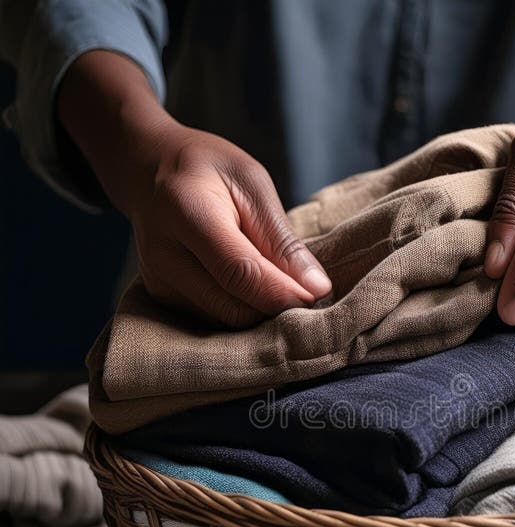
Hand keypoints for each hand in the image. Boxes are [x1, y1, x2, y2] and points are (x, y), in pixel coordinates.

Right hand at [58, 51, 330, 327]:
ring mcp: (158, 282)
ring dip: (262, 312)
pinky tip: (253, 287)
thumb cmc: (206, 170)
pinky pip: (215, 319)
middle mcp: (164, 255)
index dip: (284, 292)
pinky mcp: (162, 299)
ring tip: (280, 283)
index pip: (241, 273)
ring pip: (228, 321)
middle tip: (307, 290)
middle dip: (278, 306)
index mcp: (186, 212)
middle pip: (234, 307)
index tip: (319, 295)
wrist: (147, 171)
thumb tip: (316, 289)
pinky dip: (243, 310)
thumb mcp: (252, 183)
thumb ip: (282, 238)